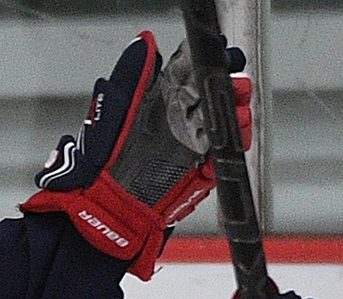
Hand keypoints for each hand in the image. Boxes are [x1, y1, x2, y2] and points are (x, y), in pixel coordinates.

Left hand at [22, 31, 252, 279]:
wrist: (104, 210)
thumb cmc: (101, 163)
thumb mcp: (113, 113)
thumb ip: (130, 77)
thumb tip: (143, 43)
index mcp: (159, 102)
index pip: (193, 75)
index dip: (211, 65)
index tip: (226, 57)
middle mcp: (178, 121)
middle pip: (215, 98)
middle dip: (231, 89)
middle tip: (238, 86)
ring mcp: (191, 145)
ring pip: (225, 124)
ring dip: (237, 116)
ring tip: (241, 111)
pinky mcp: (200, 170)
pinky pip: (223, 155)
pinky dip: (232, 145)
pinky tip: (236, 135)